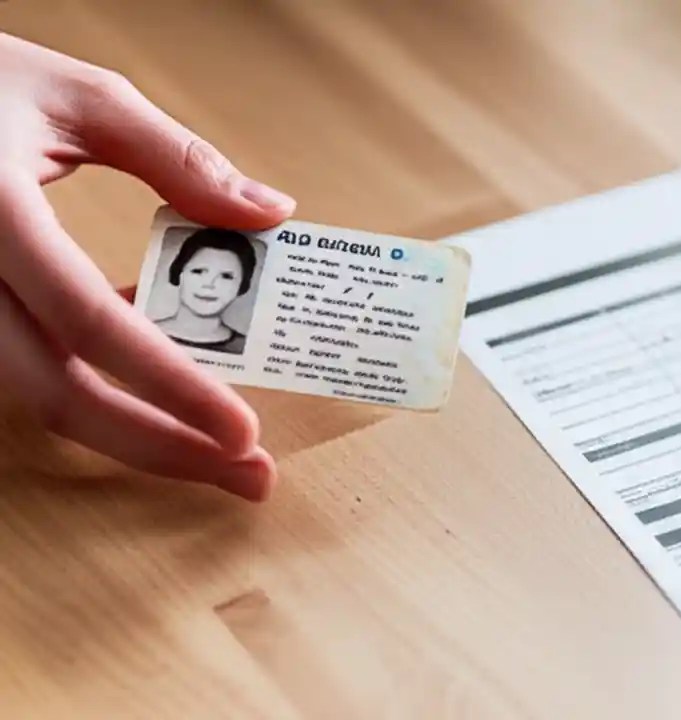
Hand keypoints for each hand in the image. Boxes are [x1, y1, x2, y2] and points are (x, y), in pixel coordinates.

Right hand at [0, 33, 294, 499]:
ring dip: (137, 428)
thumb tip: (271, 214)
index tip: (244, 429)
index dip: (171, 384)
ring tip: (221, 447)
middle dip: (163, 446)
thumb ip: (175, 158)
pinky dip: (102, 382)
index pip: (89, 321)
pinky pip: (30, 366)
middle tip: (252, 475)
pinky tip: (167, 377)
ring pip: (40, 394)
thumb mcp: (79, 97)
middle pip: (58, 394)